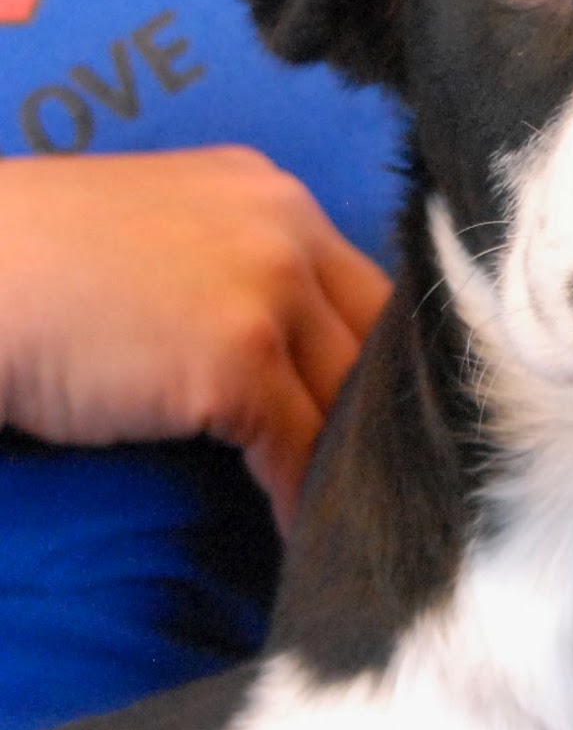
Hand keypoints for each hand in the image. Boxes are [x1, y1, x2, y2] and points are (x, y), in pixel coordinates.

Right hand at [0, 147, 391, 528]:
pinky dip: (300, 499)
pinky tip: (301, 535)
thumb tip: (287, 351)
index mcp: (272, 194)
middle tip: (380, 474)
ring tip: (350, 516)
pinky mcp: (238, 361)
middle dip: (376, 410)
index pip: (361, 288)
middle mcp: (287, 230)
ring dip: (347, 462)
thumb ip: (236, 267)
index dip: (370, 359)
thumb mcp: (163, 235)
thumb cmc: (36, 265)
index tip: (375, 415)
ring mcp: (267, 292)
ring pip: (344, 399)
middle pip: (372, 339)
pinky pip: (298, 449)